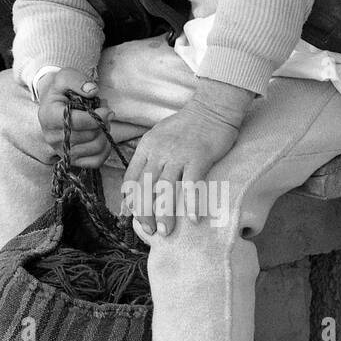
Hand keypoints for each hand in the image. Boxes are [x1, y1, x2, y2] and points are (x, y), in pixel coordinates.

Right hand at [36, 69, 111, 170]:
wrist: (53, 104)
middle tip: (104, 112)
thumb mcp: (65, 77)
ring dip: (105, 134)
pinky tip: (103, 137)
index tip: (107, 109)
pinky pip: (95, 162)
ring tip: (102, 122)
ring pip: (94, 148)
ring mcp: (61, 150)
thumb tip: (92, 91)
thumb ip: (78, 81)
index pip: (77, 122)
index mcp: (49, 116)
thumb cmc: (61, 90)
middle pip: (89, 135)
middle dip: (102, 122)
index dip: (97, 116)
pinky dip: (105, 150)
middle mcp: (51, 137)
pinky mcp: (71, 159)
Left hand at [121, 84, 250, 236]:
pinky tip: (193, 219)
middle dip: (144, 212)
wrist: (211, 108)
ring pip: (166, 190)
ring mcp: (179, 156)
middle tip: (149, 230)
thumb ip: (148, 156)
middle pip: (145, 188)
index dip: (130, 199)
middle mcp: (159, 153)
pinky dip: (191, 203)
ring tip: (165, 231)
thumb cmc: (185, 125)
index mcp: (146, 148)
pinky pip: (192, 184)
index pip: (131, 178)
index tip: (132, 216)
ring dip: (164, 213)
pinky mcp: (199, 158)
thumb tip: (140, 180)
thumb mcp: (158, 136)